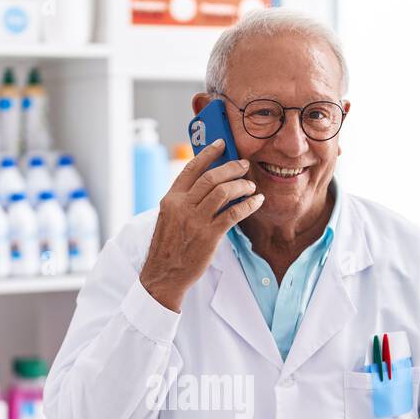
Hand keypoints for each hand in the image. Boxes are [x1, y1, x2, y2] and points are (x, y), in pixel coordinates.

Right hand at [139, 138, 264, 311]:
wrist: (163, 275)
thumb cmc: (168, 248)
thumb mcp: (169, 218)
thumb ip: (184, 201)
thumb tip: (208, 186)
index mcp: (171, 199)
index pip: (191, 169)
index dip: (208, 153)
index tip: (222, 143)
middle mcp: (182, 206)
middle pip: (211, 177)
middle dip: (231, 167)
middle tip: (244, 165)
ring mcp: (196, 221)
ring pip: (224, 192)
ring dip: (241, 185)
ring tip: (250, 186)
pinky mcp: (209, 236)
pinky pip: (233, 213)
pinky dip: (248, 205)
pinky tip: (256, 202)